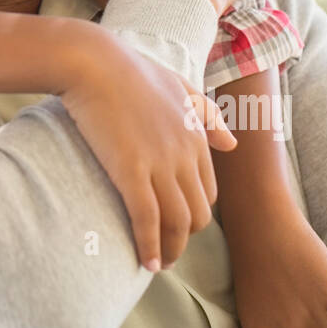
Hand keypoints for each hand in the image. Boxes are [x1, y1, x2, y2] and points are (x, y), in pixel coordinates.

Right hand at [57, 26, 236, 271]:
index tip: (178, 226)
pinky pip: (147, 220)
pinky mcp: (131, 171)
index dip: (195, 214)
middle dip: (184, 238)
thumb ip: (208, 116)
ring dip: (169, 250)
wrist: (93, 63)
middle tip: (166, 250)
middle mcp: (184, 154)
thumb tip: (233, 146)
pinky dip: (148, 246)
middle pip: (197, 213)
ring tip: (157, 264)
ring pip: (176, 223)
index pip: (208, 191)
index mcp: (195, 135)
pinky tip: (143, 262)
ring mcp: (159, 164)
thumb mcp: (179, 87)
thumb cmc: (129, 70)